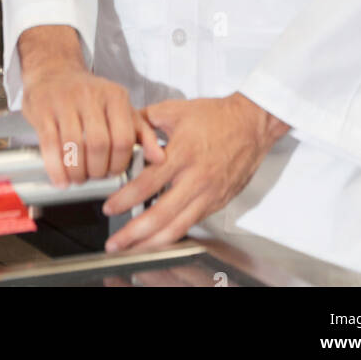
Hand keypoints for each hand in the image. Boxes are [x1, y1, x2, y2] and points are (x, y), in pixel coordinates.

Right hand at [19, 26, 164, 186]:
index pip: (124, 139)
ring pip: (74, 146)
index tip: (113, 172)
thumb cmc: (89, 95)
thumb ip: (142, 132)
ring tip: (78, 177)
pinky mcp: (43, 110)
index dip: (119, 163)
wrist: (54, 71)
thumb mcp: (121, 108)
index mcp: (114, 96)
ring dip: (77, 172)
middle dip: (97, 170)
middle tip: (94, 176)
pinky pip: (50, 145)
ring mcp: (65, 101)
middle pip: (99, 145)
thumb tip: (159, 157)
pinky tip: (61, 179)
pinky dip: (56, 168)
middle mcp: (90, 95)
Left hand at [102, 92, 288, 252]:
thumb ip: (145, 119)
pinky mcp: (217, 202)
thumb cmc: (216, 116)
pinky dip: (173, 236)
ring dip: (152, 243)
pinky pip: (192, 224)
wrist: (251, 124)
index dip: (125, 199)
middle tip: (115, 242)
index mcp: (182, 153)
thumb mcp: (175, 109)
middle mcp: (196, 178)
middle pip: (160, 214)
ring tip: (132, 250)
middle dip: (134, 232)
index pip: (148, 183)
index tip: (109, 207)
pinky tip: (158, 240)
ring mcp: (208, 194)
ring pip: (177, 227)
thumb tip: (123, 128)